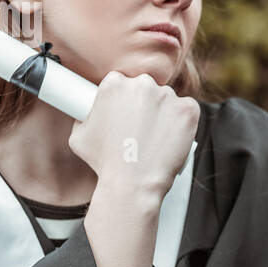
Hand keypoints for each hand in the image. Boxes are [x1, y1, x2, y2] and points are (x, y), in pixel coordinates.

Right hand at [68, 72, 200, 198]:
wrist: (132, 184)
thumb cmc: (105, 163)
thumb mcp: (79, 135)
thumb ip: (84, 115)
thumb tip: (88, 112)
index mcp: (114, 83)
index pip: (121, 82)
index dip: (123, 100)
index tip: (125, 114)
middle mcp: (142, 84)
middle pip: (145, 87)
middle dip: (144, 104)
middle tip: (140, 129)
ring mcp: (168, 96)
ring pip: (167, 100)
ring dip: (164, 113)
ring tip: (155, 139)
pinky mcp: (188, 110)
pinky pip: (188, 109)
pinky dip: (183, 121)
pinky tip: (172, 137)